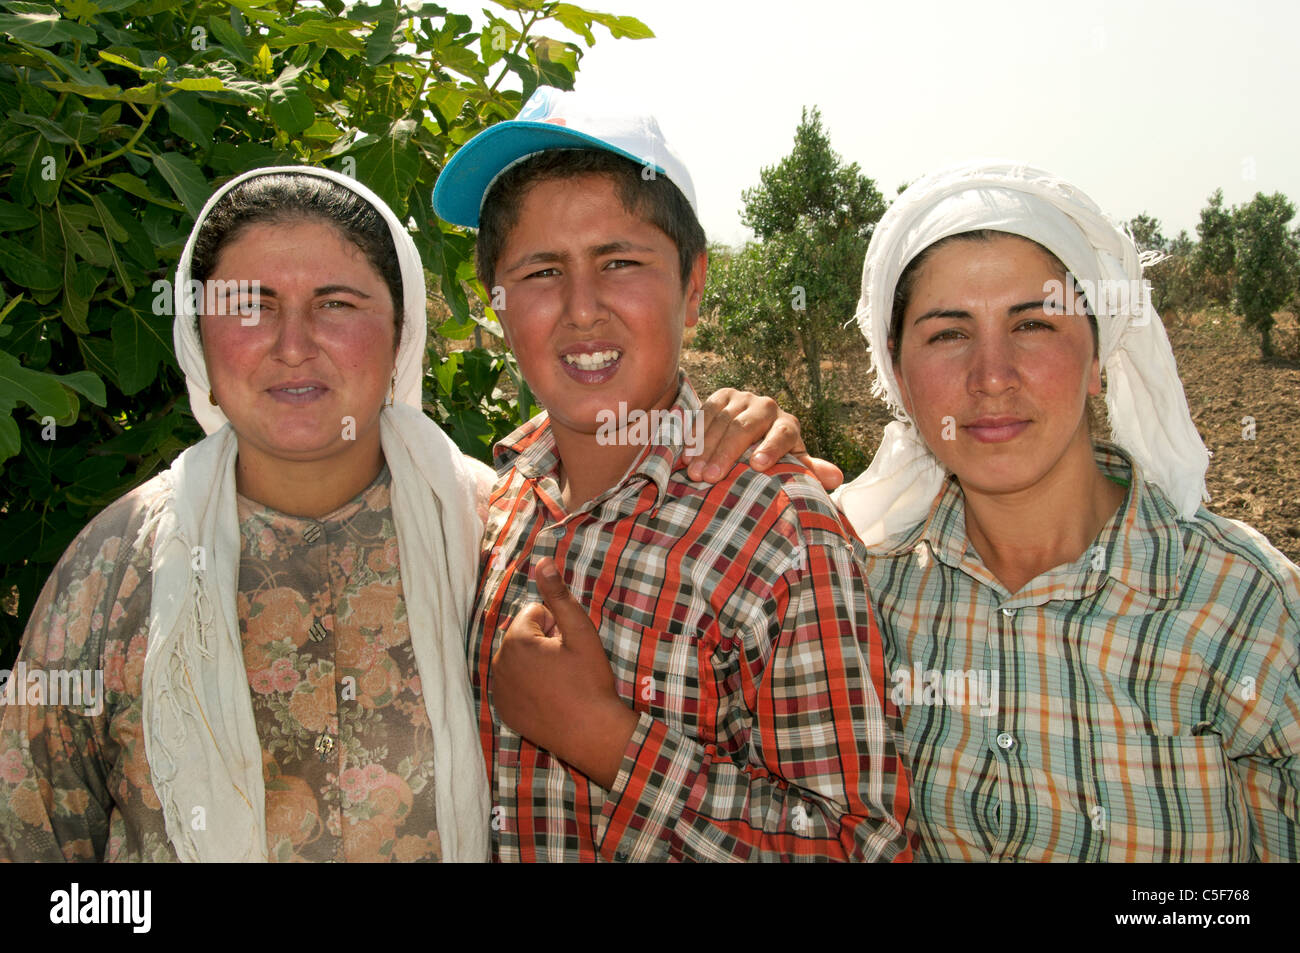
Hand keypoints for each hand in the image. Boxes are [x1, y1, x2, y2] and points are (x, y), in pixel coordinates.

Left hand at [490, 556, 639, 788]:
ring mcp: (498, 689)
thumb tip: (542, 561)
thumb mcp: (581, 633)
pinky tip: (548, 699)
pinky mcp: (502, 709)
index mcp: (516, 641)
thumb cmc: (589, 681)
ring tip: (560, 683)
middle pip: (524, 636)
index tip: (570, 649)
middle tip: (567, 667)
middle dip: (544, 643)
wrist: (592, 734)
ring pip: (518, 659)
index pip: (535, 614)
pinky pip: (512, 683)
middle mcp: (498, 663)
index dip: (558, 627)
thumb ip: (559, 596)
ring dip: (536, 664)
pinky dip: (527, 685)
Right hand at [689, 388, 843, 491]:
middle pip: (746, 427)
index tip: (757, 466)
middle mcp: (768, 407)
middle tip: (710, 478)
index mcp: (788, 425)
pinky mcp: (722, 396)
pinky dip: (694, 434)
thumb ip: (810, 472)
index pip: (783, 433)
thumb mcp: (791, 466)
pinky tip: (685, 454)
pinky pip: (705, 412)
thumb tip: (837, 476)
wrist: (751, 434)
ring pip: (723, 420)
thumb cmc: (773, 458)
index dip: (772, 448)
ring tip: (693, 472)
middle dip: (727, 453)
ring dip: (705, 447)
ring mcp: (743, 399)